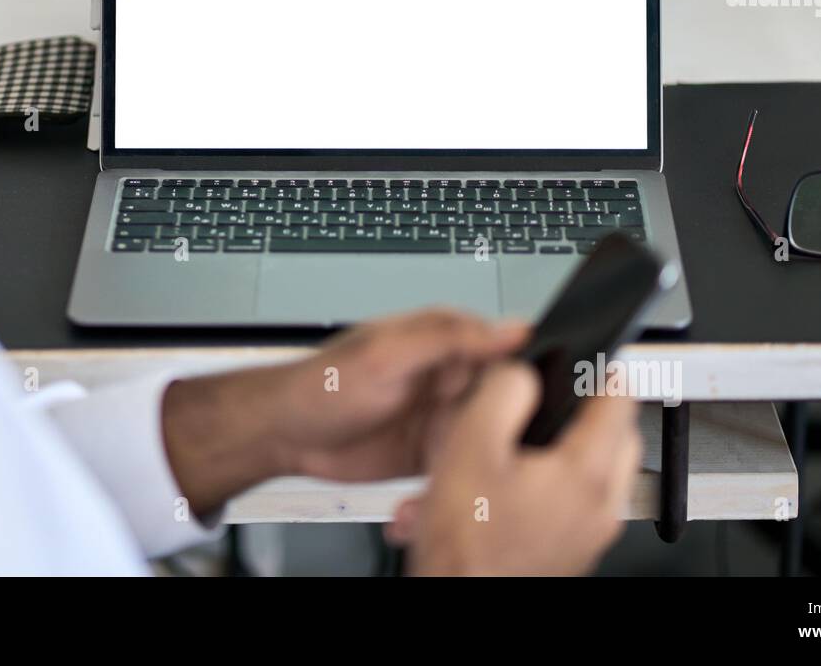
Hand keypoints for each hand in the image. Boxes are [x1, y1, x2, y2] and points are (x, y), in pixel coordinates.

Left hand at [161, 309, 526, 516]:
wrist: (285, 435)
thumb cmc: (324, 384)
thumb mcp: (387, 355)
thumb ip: (447, 339)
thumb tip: (510, 328)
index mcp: (446, 343)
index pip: (507, 354)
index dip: (525, 380)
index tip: (535, 406)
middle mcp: (450, 380)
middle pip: (505, 402)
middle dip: (507, 429)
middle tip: (497, 453)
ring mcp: (443, 419)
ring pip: (489, 440)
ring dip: (483, 461)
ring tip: (459, 474)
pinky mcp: (433, 455)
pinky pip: (464, 469)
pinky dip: (460, 483)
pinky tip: (444, 491)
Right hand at [394, 362, 641, 575]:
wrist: (460, 601)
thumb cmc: (465, 544)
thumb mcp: (471, 446)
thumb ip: (503, 394)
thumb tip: (523, 371)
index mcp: (586, 473)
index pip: (622, 399)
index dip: (604, 368)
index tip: (591, 358)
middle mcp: (600, 508)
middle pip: (620, 437)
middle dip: (594, 410)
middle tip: (563, 396)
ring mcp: (589, 535)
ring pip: (600, 473)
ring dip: (576, 449)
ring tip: (528, 443)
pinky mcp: (572, 553)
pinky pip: (578, 504)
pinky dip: (557, 485)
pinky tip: (511, 487)